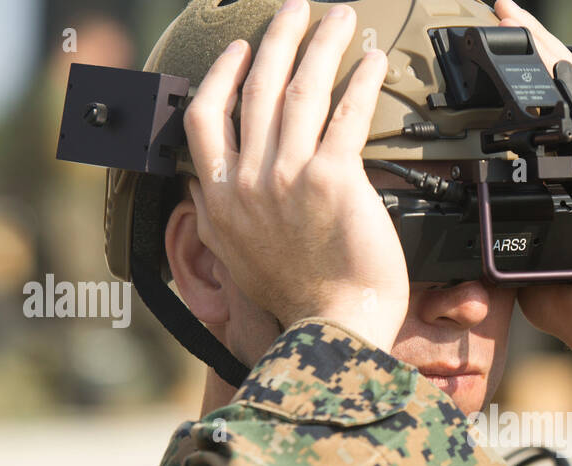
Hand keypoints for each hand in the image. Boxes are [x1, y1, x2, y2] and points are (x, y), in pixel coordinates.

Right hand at [182, 1, 406, 351]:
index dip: (223, 75)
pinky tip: (373, 61)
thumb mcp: (235, 259)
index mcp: (221, 196)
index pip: (205, 117)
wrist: (335, 328)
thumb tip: (198, 185)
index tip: (241, 50)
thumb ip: (217, 217)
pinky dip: (361, 81)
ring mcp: (289, 177)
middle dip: (278, 39)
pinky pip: (347, 114)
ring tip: (339, 17)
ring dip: (321, 44)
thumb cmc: (297, 299)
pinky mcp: (334, 180)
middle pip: (257, 88)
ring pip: (301, 90)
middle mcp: (249, 181)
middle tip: (296, 9)